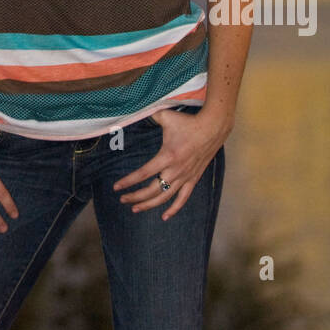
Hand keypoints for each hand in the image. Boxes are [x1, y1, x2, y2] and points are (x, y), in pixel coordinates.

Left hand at [112, 108, 231, 220]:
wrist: (212, 128)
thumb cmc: (188, 122)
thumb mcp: (166, 117)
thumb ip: (150, 116)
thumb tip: (135, 112)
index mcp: (167, 156)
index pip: (143, 174)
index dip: (128, 181)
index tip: (117, 187)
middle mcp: (176, 170)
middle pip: (152, 190)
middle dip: (135, 196)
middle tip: (122, 199)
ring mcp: (185, 177)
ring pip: (165, 197)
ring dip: (149, 205)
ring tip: (135, 208)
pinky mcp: (193, 179)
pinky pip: (183, 199)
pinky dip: (174, 209)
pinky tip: (165, 217)